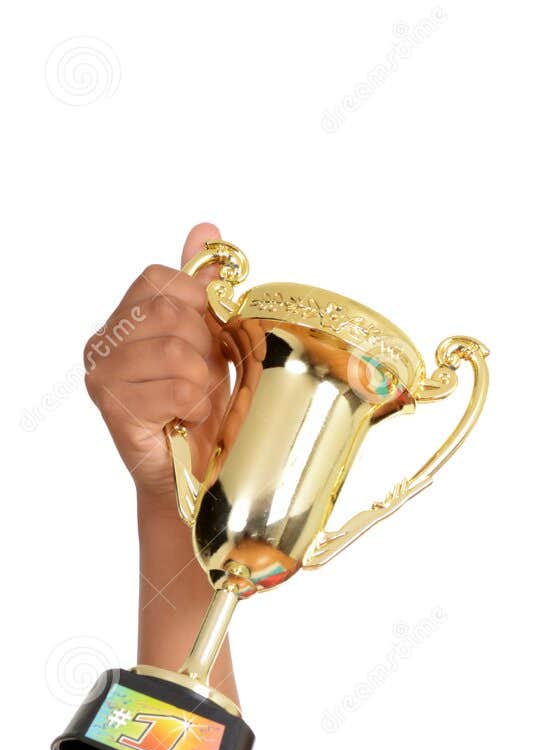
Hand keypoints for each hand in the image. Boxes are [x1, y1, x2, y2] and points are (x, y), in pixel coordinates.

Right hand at [83, 222, 232, 502]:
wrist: (191, 475)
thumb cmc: (197, 410)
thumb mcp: (208, 342)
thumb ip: (201, 290)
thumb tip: (206, 229)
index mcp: (122, 320)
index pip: (159, 278)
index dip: (198, 302)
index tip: (212, 335)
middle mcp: (101, 343)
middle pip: (171, 313)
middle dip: (205, 346)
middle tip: (205, 377)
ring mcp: (103, 376)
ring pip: (176, 350)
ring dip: (204, 380)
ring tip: (196, 400)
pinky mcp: (116, 410)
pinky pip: (178, 390)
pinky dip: (197, 407)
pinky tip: (186, 420)